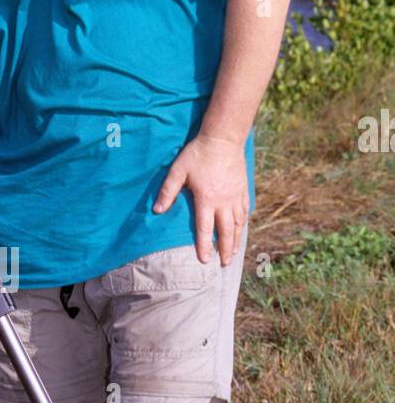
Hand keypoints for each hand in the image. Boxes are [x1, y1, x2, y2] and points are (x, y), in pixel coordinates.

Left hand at [152, 133, 248, 264]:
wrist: (223, 138)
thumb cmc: (198, 154)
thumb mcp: (178, 171)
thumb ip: (167, 191)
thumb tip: (156, 211)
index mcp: (207, 199)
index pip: (205, 229)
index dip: (205, 246)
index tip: (205, 260)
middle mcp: (224, 202)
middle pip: (226, 231)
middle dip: (224, 249)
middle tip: (223, 264)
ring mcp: (236, 196)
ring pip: (238, 224)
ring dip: (236, 240)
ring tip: (232, 253)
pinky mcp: (243, 189)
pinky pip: (245, 211)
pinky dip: (244, 223)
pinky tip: (241, 230)